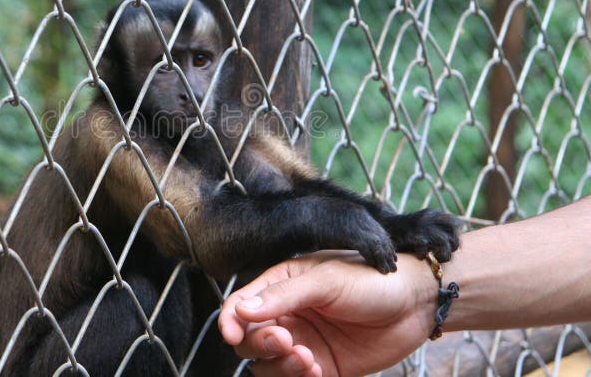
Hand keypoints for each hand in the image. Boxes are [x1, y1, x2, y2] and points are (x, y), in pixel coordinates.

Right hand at [218, 250, 435, 376]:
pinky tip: (317, 369)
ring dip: (280, 366)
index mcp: (281, 286)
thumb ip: (283, 295)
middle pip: (249, 340)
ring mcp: (303, 343)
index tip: (232, 334)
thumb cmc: (371, 278)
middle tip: (286, 340)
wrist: (417, 304)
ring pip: (268, 365)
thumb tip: (241, 310)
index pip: (240, 305)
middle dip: (260, 344)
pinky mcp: (323, 368)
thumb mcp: (326, 280)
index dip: (230, 320)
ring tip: (307, 358)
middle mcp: (287, 315)